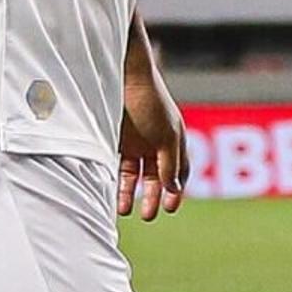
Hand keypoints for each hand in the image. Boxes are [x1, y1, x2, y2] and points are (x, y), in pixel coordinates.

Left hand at [119, 62, 188, 221]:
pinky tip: (112, 194)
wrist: (121, 76)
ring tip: (124, 210)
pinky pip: (116, 166)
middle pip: (156, 176)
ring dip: (130, 192)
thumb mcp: (166, 135)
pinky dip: (116, 181)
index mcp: (174, 139)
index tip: (169, 208)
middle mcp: (155, 141)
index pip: (179, 170)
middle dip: (152, 197)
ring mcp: (134, 140)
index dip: (176, 190)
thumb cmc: (149, 102)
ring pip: (134, 174)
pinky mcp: (115, 138)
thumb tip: (173, 189)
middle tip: (148, 216)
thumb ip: (170, 163)